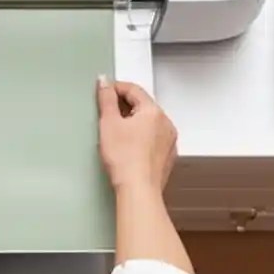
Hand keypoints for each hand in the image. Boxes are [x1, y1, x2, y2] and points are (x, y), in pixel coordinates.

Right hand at [97, 77, 177, 193]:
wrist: (138, 190)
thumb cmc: (125, 159)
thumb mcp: (108, 123)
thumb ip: (106, 98)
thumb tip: (105, 83)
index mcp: (154, 111)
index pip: (133, 89)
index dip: (116, 88)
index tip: (104, 91)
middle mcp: (166, 124)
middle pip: (143, 105)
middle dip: (124, 106)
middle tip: (106, 113)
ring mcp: (169, 141)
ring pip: (149, 123)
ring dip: (133, 122)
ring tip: (116, 134)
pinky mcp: (166, 157)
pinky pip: (153, 139)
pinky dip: (141, 138)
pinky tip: (128, 148)